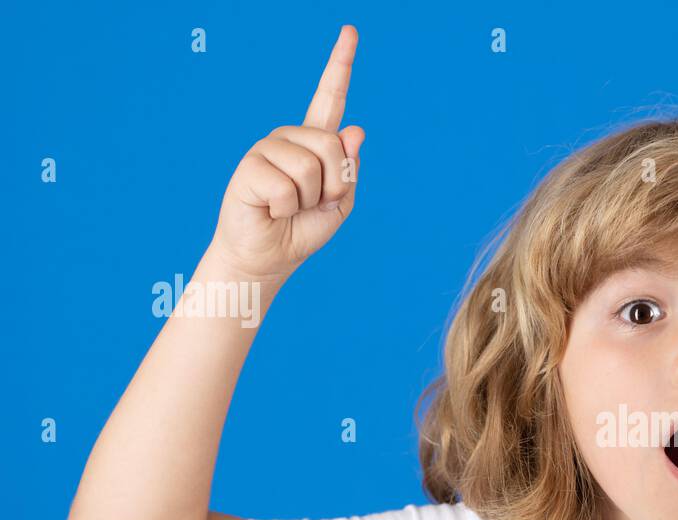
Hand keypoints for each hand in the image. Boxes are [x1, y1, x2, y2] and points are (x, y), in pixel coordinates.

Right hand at [209, 25, 364, 278]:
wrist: (268, 257)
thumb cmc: (302, 230)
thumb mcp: (340, 203)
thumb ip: (350, 170)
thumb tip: (355, 129)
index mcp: (314, 143)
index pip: (329, 98)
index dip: (339, 65)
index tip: (350, 31)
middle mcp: (290, 138)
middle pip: (332, 147)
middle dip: (332, 186)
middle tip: (311, 204)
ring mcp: (267, 149)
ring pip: (311, 168)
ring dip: (308, 200)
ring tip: (288, 208)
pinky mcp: (249, 166)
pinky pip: (287, 186)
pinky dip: (286, 208)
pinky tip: (271, 210)